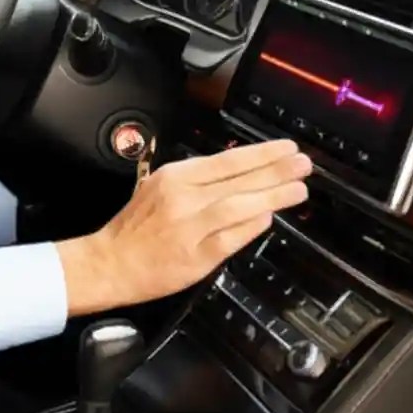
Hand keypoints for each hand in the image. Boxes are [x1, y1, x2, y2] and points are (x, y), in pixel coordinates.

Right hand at [57, 139, 310, 315]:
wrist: (109, 263)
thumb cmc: (135, 228)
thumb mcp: (158, 188)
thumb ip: (197, 182)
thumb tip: (240, 176)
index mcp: (175, 177)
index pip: (227, 161)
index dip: (262, 154)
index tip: (287, 148)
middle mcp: (184, 198)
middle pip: (239, 180)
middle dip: (276, 171)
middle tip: (303, 165)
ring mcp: (191, 227)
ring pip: (239, 206)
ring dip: (272, 196)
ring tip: (298, 190)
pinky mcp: (196, 257)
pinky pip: (231, 238)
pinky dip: (251, 226)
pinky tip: (269, 218)